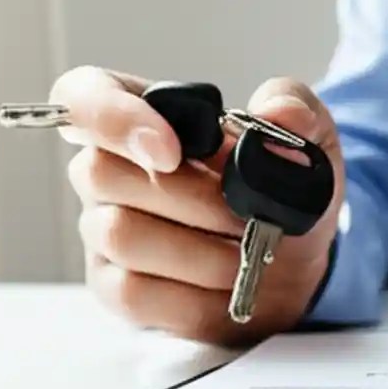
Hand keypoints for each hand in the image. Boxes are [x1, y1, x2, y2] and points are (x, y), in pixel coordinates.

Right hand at [53, 67, 343, 345]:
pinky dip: (193, 291)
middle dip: (190, 196)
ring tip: (250, 246)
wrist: (293, 262)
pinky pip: (133, 292)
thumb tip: (279, 114)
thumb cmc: (281, 189)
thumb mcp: (307, 136)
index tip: (171, 150)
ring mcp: (103, 231)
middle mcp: (107, 170)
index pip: (81, 96)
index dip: (111, 118)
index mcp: (142, 113)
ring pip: (120, 235)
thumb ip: (294, 109)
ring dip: (199, 246)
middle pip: (101, 173)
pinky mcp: (115, 288)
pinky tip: (229, 283)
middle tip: (247, 211)